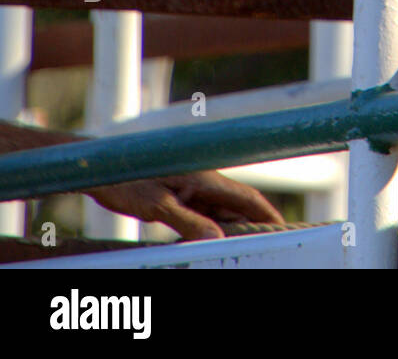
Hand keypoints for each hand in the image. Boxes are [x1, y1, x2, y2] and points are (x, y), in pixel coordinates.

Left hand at [86, 170, 284, 241]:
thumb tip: (217, 237)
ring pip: (219, 209)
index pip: (247, 196)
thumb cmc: (127, 180)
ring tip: (244, 245)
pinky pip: (202, 211)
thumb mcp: (157, 205)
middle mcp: (203, 180)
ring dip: (232, 225)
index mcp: (205, 177)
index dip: (267, 211)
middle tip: (268, 240)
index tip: (283, 226)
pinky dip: (211, 225)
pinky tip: (211, 238)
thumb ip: (188, 222)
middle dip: (254, 221)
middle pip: (237, 204)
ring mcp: (190, 186)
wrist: (99, 167)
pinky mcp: (176, 193)